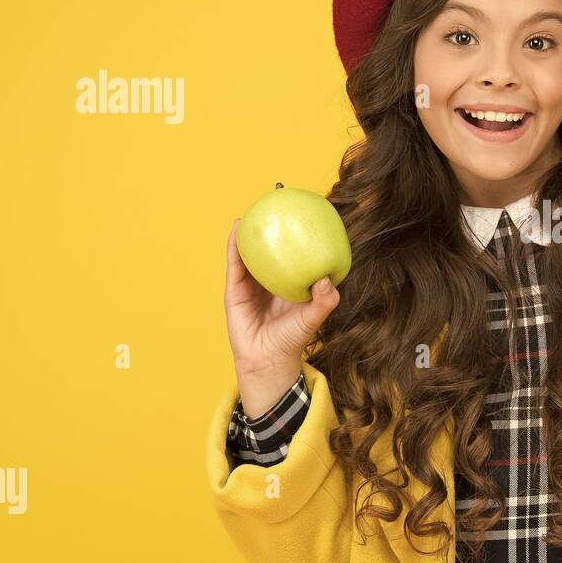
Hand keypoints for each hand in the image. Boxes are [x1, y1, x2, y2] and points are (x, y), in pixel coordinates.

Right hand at [224, 217, 340, 380]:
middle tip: (280, 200)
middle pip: (273, 249)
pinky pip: (235, 263)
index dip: (300, 236)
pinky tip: (238, 228)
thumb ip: (324, 301)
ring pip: (252, 252)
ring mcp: (252, 283)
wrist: (267, 361)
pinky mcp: (235, 290)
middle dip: (276, 227)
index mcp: (292, 283)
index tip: (306, 212)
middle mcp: (272, 280)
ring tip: (257, 209)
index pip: (297, 254)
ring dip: (253, 231)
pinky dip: (235, 245)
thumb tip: (326, 280)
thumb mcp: (312, 318)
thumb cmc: (292, 340)